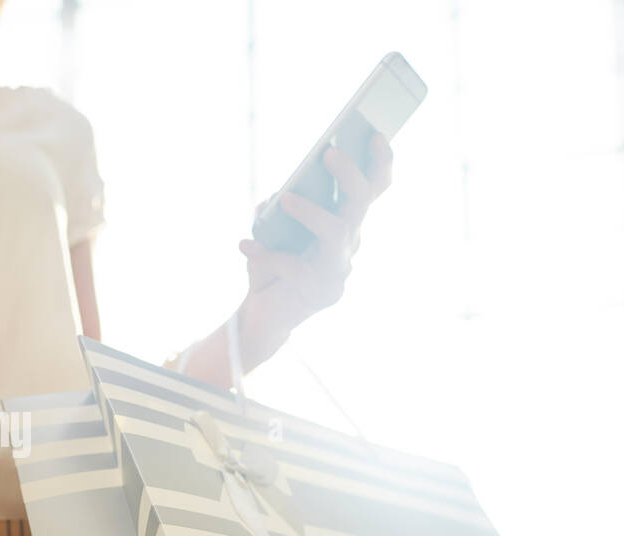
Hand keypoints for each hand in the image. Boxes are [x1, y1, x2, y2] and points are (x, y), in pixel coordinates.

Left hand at [236, 133, 393, 350]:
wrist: (264, 315)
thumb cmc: (273, 266)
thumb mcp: (273, 229)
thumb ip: (279, 207)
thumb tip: (278, 195)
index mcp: (345, 222)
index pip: (373, 188)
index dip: (380, 161)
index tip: (374, 132)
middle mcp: (349, 242)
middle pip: (359, 202)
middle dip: (348, 173)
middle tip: (328, 152)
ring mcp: (338, 269)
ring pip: (337, 231)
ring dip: (311, 211)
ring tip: (285, 199)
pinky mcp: (320, 292)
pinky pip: (295, 267)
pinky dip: (267, 255)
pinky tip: (244, 245)